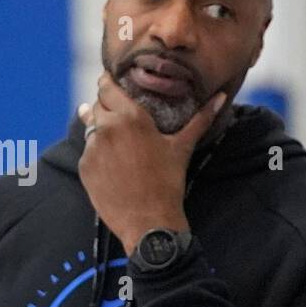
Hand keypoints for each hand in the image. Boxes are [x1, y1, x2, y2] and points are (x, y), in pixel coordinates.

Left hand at [76, 73, 226, 252]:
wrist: (149, 222)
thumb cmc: (169, 182)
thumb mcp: (183, 147)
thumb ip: (201, 118)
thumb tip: (221, 97)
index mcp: (130, 117)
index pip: (106, 86)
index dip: (108, 84)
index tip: (113, 86)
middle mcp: (106, 127)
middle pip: (97, 105)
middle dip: (107, 108)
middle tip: (124, 120)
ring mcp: (92, 148)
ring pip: (90, 128)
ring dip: (102, 131)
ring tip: (120, 145)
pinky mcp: (84, 167)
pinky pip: (88, 152)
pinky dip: (98, 154)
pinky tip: (115, 166)